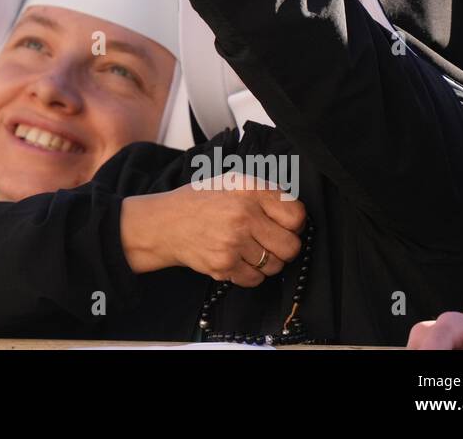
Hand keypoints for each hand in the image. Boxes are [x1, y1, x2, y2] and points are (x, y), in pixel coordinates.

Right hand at [120, 176, 305, 286]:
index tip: (285, 226)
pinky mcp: (224, 264)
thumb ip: (264, 192)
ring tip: (248, 250)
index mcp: (249, 190)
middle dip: (283, 247)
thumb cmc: (200, 202)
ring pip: (275, 266)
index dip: (294, 224)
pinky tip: (236, 260)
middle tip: (268, 242)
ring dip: (266, 262)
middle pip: (291, 246)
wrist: (165, 223)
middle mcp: (243, 215)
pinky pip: (255, 279)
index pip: (297, 215)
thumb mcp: (231, 182)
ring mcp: (233, 242)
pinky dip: (249, 274)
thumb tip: (296, 214)